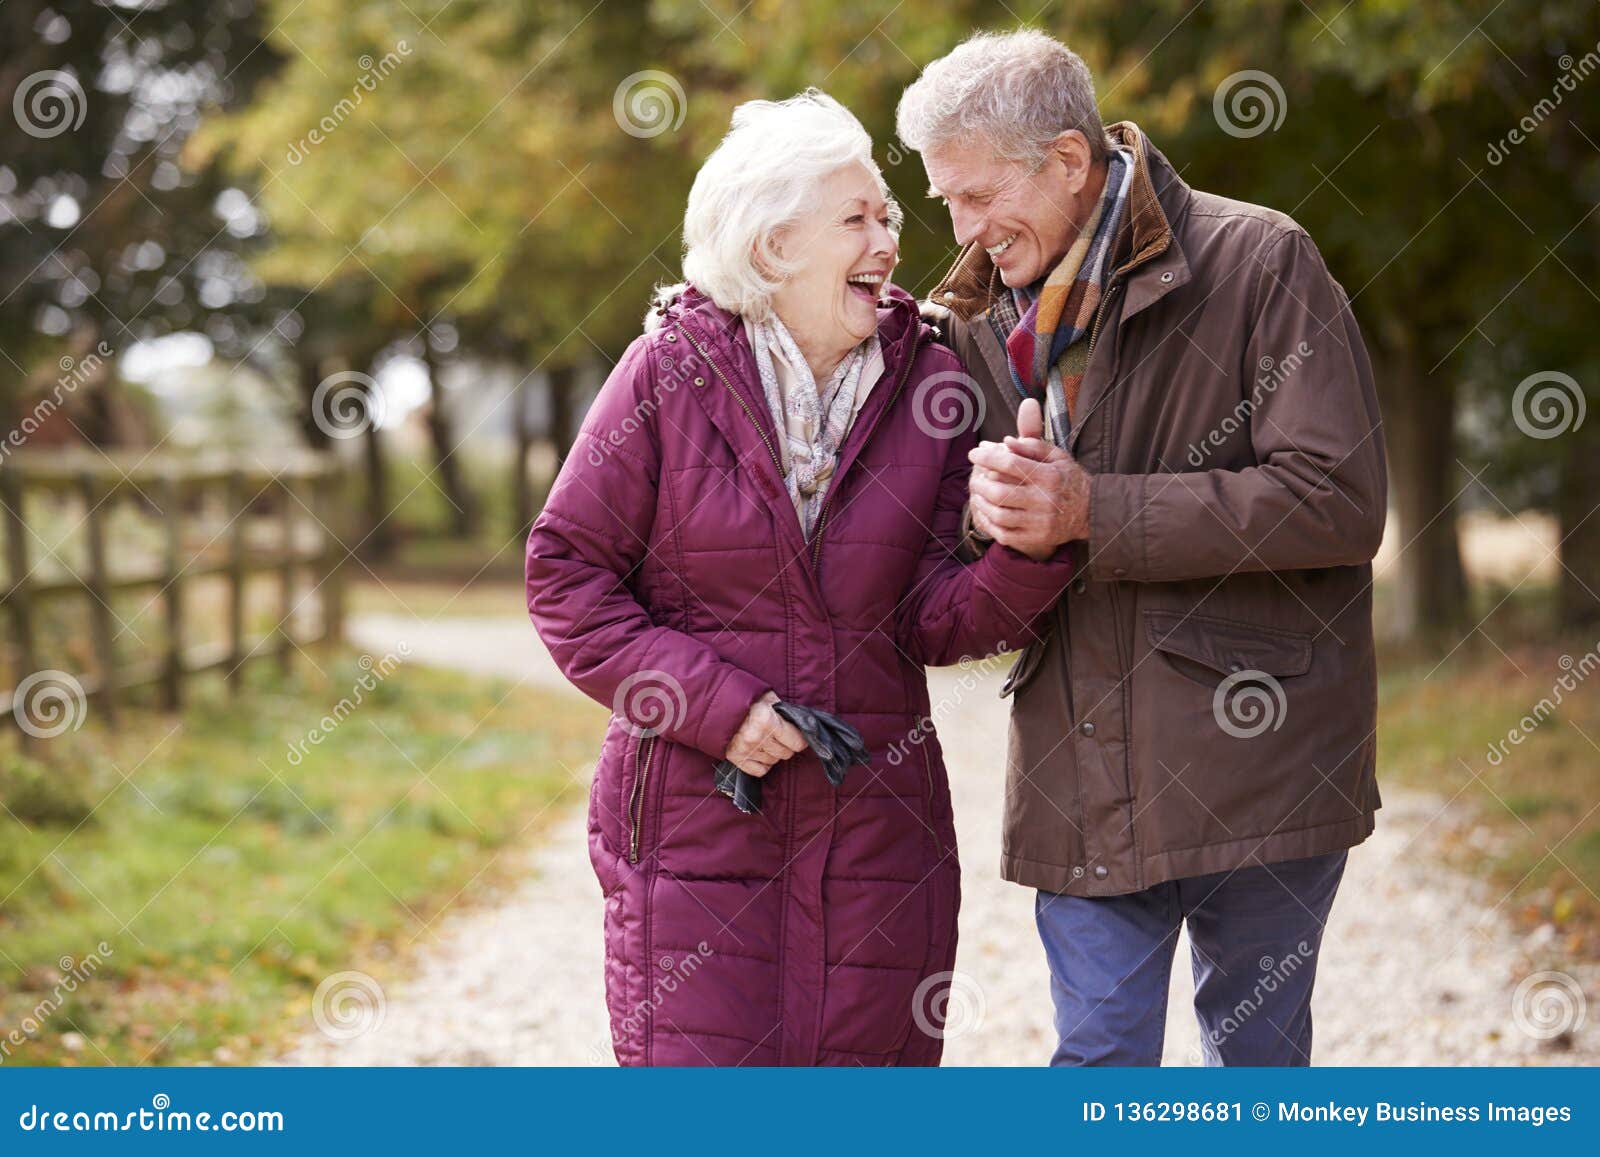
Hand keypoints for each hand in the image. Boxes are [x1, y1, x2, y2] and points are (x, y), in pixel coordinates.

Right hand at [724, 691, 806, 777]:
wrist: (717, 706)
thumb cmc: (747, 700)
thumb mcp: (769, 698)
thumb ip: (785, 712)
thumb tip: (804, 725)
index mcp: (767, 720)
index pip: (797, 742)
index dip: (800, 739)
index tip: (798, 736)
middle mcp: (756, 737)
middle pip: (786, 753)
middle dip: (786, 745)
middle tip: (780, 736)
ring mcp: (745, 749)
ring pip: (774, 761)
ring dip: (773, 753)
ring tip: (766, 740)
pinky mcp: (736, 758)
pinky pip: (760, 770)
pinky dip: (763, 763)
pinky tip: (759, 752)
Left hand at [967, 398, 1091, 558]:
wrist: (1092, 511)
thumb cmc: (1069, 478)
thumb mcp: (1057, 456)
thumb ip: (1032, 445)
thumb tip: (1005, 441)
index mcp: (1049, 475)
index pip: (1011, 464)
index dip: (987, 457)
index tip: (974, 453)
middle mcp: (1045, 500)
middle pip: (1001, 492)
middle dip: (980, 483)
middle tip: (974, 477)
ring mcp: (1041, 522)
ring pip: (1000, 515)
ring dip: (982, 504)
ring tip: (977, 495)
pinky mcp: (1038, 538)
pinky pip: (1005, 535)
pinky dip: (990, 524)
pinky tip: (985, 513)